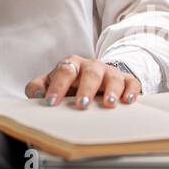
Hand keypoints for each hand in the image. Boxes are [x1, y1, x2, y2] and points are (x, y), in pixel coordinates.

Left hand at [24, 55, 141, 108]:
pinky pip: (131, 83)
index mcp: (71, 64)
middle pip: (90, 73)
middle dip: (86, 88)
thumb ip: (38, 87)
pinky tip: (128, 101)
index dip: (57, 86)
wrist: (93, 78)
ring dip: (111, 90)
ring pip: (112, 77)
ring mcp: (110, 72)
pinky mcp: (126, 80)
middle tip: (82, 104)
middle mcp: (91, 66)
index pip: (64, 71)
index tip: (51, 102)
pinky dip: (131, 91)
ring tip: (109, 104)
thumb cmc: (69, 84)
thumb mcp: (51, 83)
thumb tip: (37, 95)